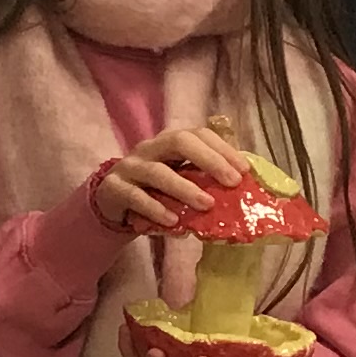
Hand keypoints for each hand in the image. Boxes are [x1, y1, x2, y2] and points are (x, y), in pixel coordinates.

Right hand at [91, 123, 254, 234]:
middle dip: (209, 159)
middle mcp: (150, 148)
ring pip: (157, 171)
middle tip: (231, 182)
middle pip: (178, 141)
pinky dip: (156, 209)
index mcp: (169, 142)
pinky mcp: (114, 188)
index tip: (244, 170)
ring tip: (206, 205)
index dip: (222, 149)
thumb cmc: (154, 190)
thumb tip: (241, 192)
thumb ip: (203, 181)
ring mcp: (130, 167)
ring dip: (184, 188)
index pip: (198, 134)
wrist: (111, 201)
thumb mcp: (179, 181)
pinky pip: (135, 196)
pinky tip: (173, 222)